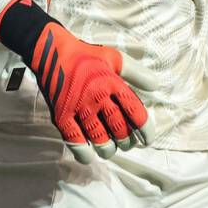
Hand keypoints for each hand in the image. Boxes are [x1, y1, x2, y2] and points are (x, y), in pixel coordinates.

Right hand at [0, 0, 156, 163]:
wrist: (51, 52)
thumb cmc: (86, 56)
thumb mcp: (114, 57)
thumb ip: (135, 72)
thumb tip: (156, 86)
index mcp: (112, 82)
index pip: (135, 112)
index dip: (145, 130)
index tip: (147, 139)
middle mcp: (97, 97)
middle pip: (119, 129)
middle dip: (127, 142)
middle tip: (128, 143)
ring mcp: (78, 108)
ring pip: (100, 139)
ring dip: (109, 149)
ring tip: (111, 148)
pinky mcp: (61, 116)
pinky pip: (76, 142)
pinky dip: (85, 154)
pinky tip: (90, 154)